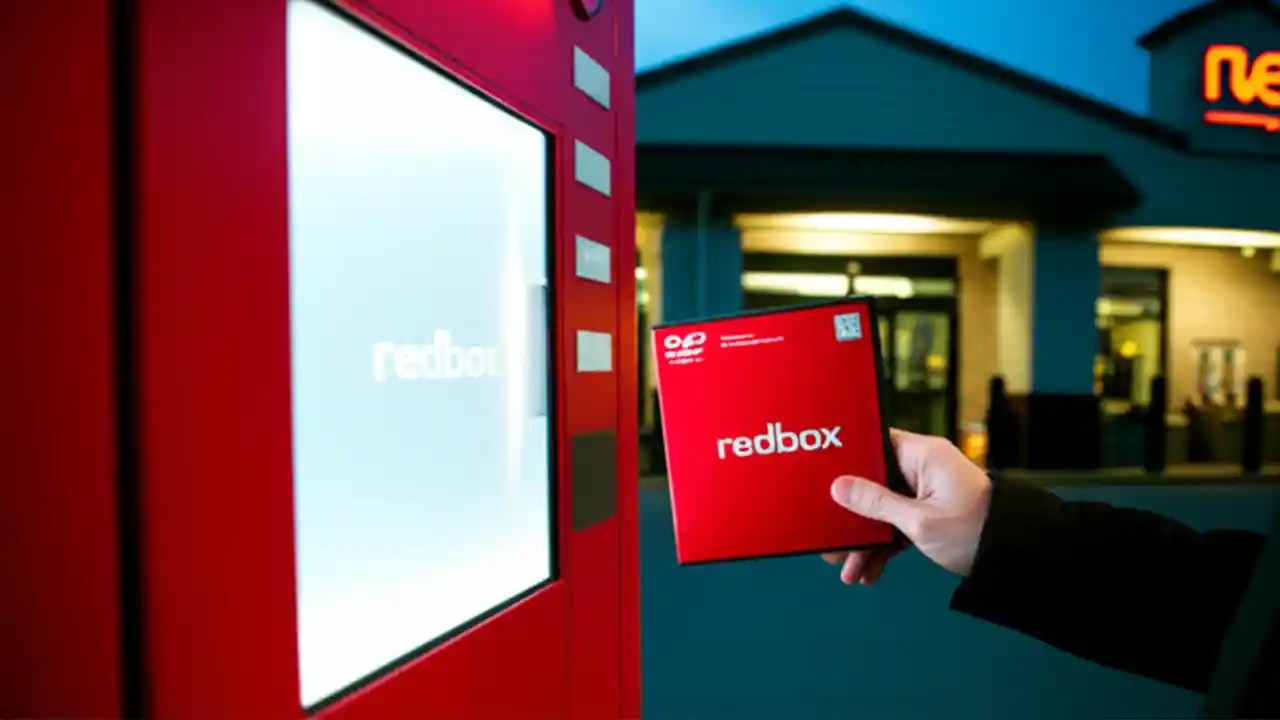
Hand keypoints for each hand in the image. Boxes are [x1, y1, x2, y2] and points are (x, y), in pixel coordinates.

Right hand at [821, 428, 991, 584]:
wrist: (1015, 558)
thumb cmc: (975, 530)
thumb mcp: (919, 521)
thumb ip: (876, 503)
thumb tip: (839, 487)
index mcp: (923, 455)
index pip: (874, 444)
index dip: (847, 460)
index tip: (822, 477)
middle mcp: (922, 468)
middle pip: (873, 482)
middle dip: (852, 514)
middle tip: (830, 538)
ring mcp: (925, 491)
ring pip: (882, 508)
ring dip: (865, 538)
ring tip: (846, 567)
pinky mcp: (929, 513)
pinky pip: (896, 524)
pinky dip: (883, 546)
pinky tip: (869, 570)